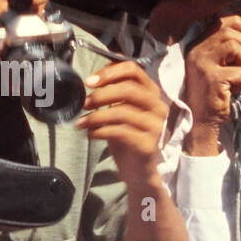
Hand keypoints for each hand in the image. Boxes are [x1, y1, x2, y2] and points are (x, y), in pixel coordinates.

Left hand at [78, 60, 167, 183]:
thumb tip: (93, 79)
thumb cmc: (127, 136)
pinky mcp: (148, 144)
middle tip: (84, 103)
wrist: (138, 170)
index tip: (89, 81)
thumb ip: (113, 93)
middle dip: (101, 95)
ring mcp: (155, 126)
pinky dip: (100, 131)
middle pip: (128, 89)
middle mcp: (157, 107)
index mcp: (151, 93)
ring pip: (122, 112)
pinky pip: (120, 131)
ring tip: (82, 122)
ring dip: (96, 116)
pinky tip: (91, 134)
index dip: (110, 72)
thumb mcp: (121, 109)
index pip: (134, 70)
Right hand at [181, 14, 240, 154]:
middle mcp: (196, 53)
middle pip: (228, 33)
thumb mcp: (213, 66)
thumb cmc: (210, 93)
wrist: (199, 119)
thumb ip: (224, 50)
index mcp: (196, 47)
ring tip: (240, 75)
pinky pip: (239, 72)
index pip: (218, 23)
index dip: (238, 22)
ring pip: (234, 48)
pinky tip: (233, 90)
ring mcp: (202, 65)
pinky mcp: (212, 79)